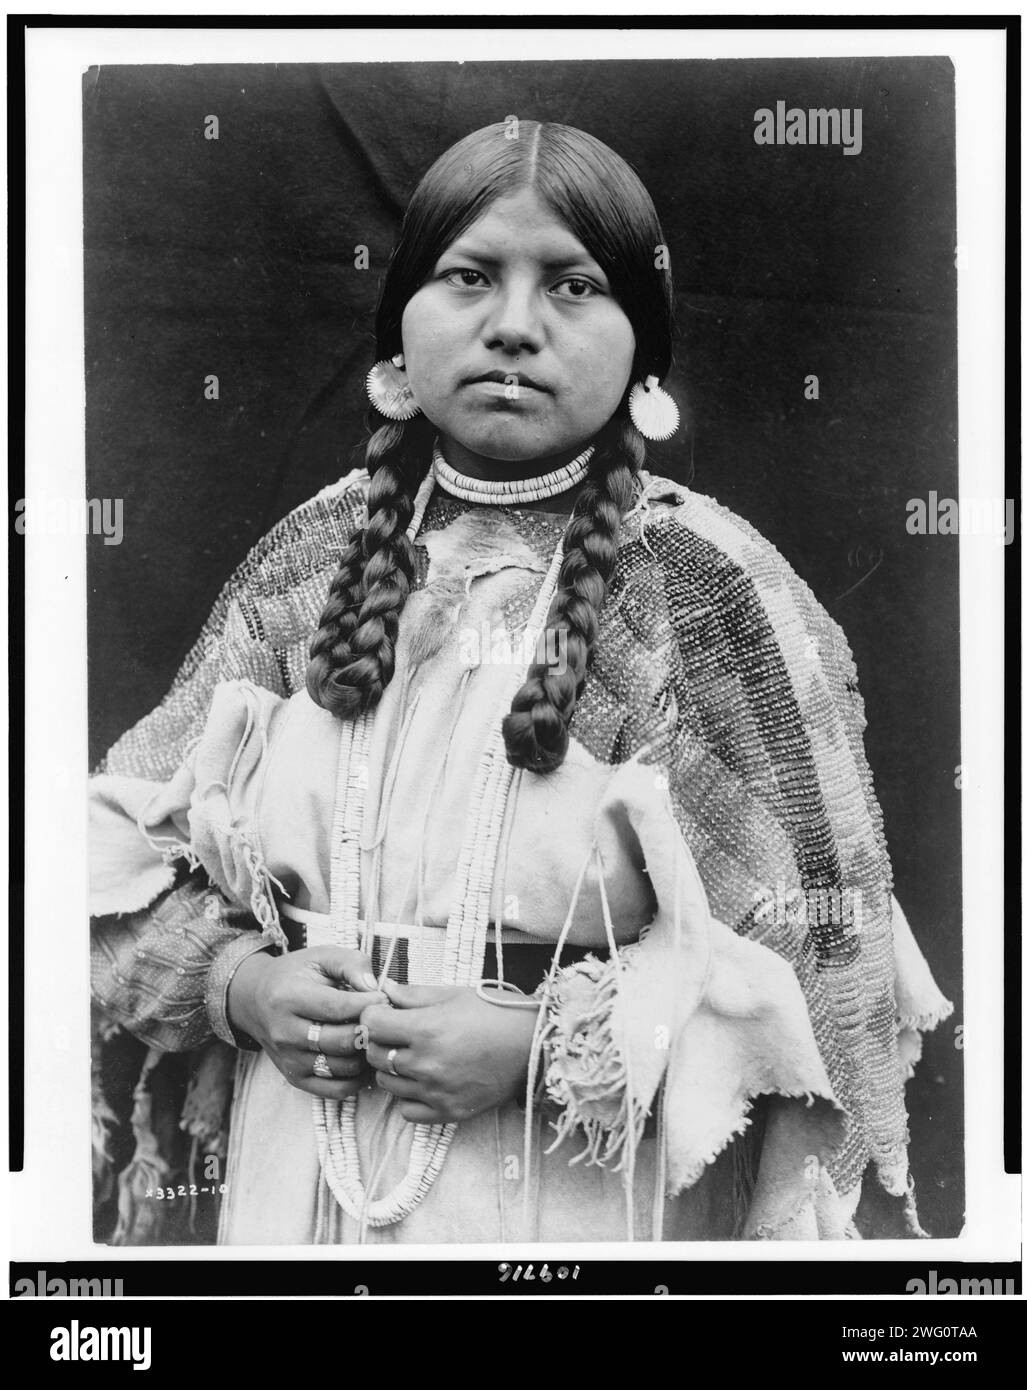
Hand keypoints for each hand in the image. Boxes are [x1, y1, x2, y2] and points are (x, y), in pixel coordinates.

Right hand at [227, 947, 385, 1098]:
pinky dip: (358, 1078)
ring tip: (373, 1035)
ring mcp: (290, 1060)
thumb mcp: (321, 956)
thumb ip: (352, 964)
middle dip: (369, 1029)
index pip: (338, 1008)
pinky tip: (363, 1057)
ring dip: (366, 1054)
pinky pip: (337, 1089)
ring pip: (343, 1067)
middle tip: (382, 1019)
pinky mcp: (296, 1078)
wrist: (255, 1000)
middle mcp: (285, 1033)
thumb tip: (377, 988)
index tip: (384, 997)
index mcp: (288, 998)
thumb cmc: (296, 974)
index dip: (368, 1003)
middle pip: (341, 1041)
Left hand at [361, 980, 539, 1123]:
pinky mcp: (448, 1112)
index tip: (384, 1012)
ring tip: (413, 1055)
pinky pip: (407, 1111)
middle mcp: (426, 1063)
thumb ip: (415, 994)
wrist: (535, 1046)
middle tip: (395, 1033)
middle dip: (378, 1040)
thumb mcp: (456, 993)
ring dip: (393, 1068)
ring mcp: (436, 1092)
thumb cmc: (498, 1013)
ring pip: (387, 1084)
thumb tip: (386, 990)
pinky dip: (409, 1097)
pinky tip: (423, 1081)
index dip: (374, 1014)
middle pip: (374, 1054)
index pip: (372, 1023)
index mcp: (427, 1029)